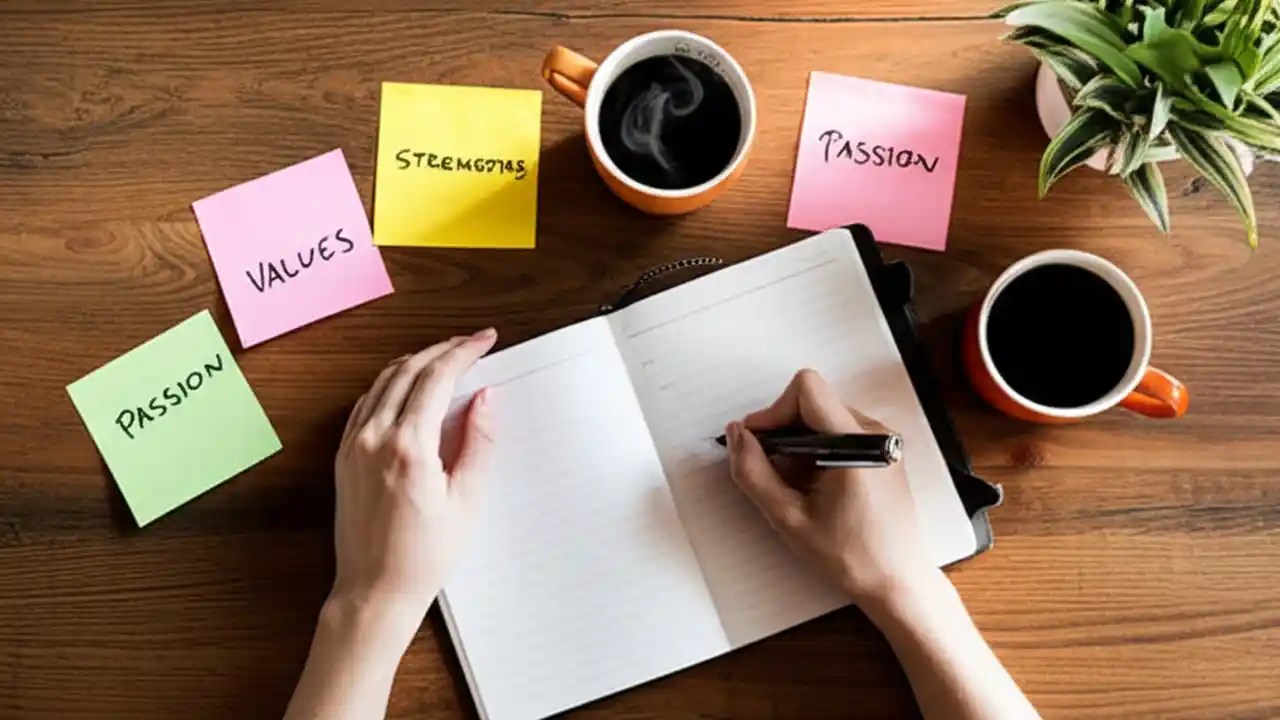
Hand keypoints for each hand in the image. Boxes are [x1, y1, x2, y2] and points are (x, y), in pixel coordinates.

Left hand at [331, 328, 497, 620]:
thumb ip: (477, 442)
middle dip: (442, 349)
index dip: (464, 351)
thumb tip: (485, 398)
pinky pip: (365, 404)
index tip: (484, 340)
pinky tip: (406, 387)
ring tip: (444, 358)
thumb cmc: (423, 556)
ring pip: (383, 381)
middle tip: (470, 344)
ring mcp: (354, 446)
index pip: (437, 377)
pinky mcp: (344, 457)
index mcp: (408, 447)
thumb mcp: (467, 500)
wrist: (374, 590)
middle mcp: (374, 438)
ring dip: (416, 362)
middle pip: (409, 370)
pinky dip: (389, 384)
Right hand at [724, 369, 934, 610]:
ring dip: (800, 443)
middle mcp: (876, 433)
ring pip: (823, 416)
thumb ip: (754, 472)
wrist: (896, 581)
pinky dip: (818, 450)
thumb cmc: (852, 557)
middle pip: (812, 402)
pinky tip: (817, 486)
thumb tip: (737, 435)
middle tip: (776, 473)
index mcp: (858, 445)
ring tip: (800, 486)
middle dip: (784, 432)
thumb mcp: (788, 518)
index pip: (807, 390)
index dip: (773, 410)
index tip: (759, 443)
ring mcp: (883, 441)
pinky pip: (840, 431)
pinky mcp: (883, 450)